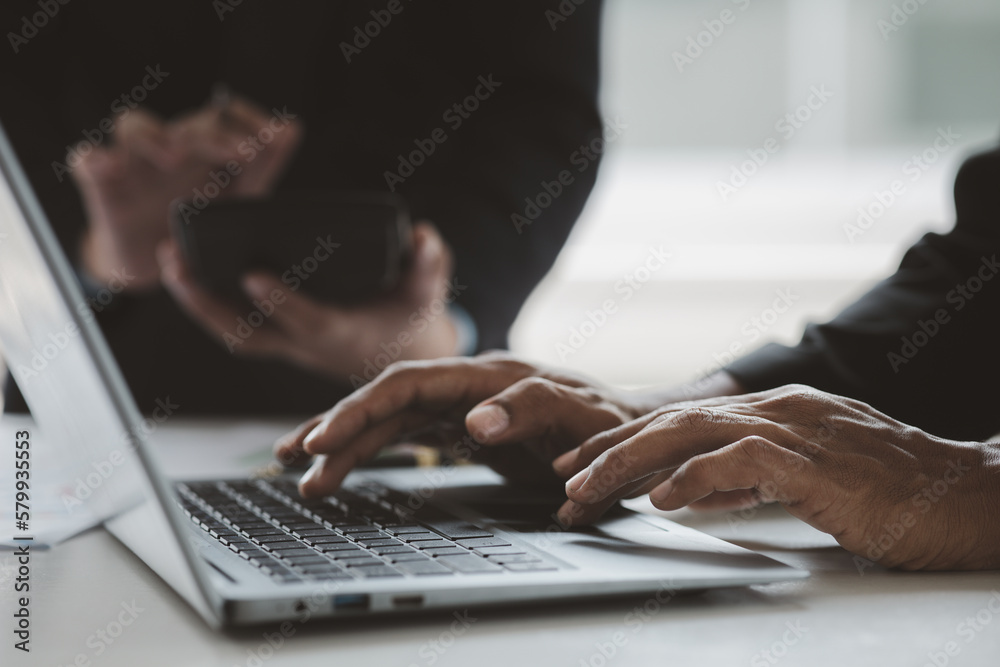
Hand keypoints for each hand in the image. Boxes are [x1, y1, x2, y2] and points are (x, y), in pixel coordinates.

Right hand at [74, 94, 300, 288]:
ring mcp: (133, 162)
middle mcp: (168, 147)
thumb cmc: (199, 226)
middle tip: (241, 153)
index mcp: (204, 148)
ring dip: (156, 135)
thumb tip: (292, 127)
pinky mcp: (102, 184)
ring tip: (175, 156)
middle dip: (214, 136)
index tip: (272, 139)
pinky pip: (87, 159)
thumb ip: (263, 167)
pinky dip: (96, 158)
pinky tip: (111, 166)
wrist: (158, 269)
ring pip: (134, 124)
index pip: (220, 116)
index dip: (245, 120)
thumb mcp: (237, 202)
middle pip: (183, 124)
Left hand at [159, 222, 459, 378]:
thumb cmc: (408, 317)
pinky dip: (204, 300)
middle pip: (250, 336)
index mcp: (343, 333)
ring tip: (170, 260)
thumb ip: (429, 265)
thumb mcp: (427, 292)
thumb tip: (423, 237)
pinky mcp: (276, 334)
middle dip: (210, 305)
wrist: (398, 355)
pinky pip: (232, 324)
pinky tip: (183, 269)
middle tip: (179, 265)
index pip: (308, 321)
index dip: (282, 301)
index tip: (253, 274)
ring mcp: (287, 343)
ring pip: (233, 333)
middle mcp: (307, 344)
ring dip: (197, 302)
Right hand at [272, 352, 652, 496]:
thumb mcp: (584, 418)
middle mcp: (467, 386)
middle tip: (292, 458)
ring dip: (344, 444)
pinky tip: (340, 469)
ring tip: (301, 475)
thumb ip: (533, 411)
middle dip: (337, 425)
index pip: (409, 386)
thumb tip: (473, 423)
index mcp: (490, 376)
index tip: (324, 440)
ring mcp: (461, 406)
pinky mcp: (461, 428)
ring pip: (388, 419)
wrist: (631, 432)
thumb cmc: (612, 425)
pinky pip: (405, 437)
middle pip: (386, 399)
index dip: (361, 410)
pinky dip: (370, 453)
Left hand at [552, 385, 999, 570]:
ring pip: (693, 434)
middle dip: (611, 450)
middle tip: (564, 478)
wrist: (966, 495)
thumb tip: (686, 491)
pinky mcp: (817, 461)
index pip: (681, 421)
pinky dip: (696, 477)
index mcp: (771, 411)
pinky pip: (742, 462)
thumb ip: (744, 478)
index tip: (582, 466)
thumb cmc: (888, 491)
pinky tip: (661, 498)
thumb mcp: (800, 479)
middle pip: (673, 421)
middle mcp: (776, 409)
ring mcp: (796, 429)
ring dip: (632, 463)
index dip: (625, 442)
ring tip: (588, 488)